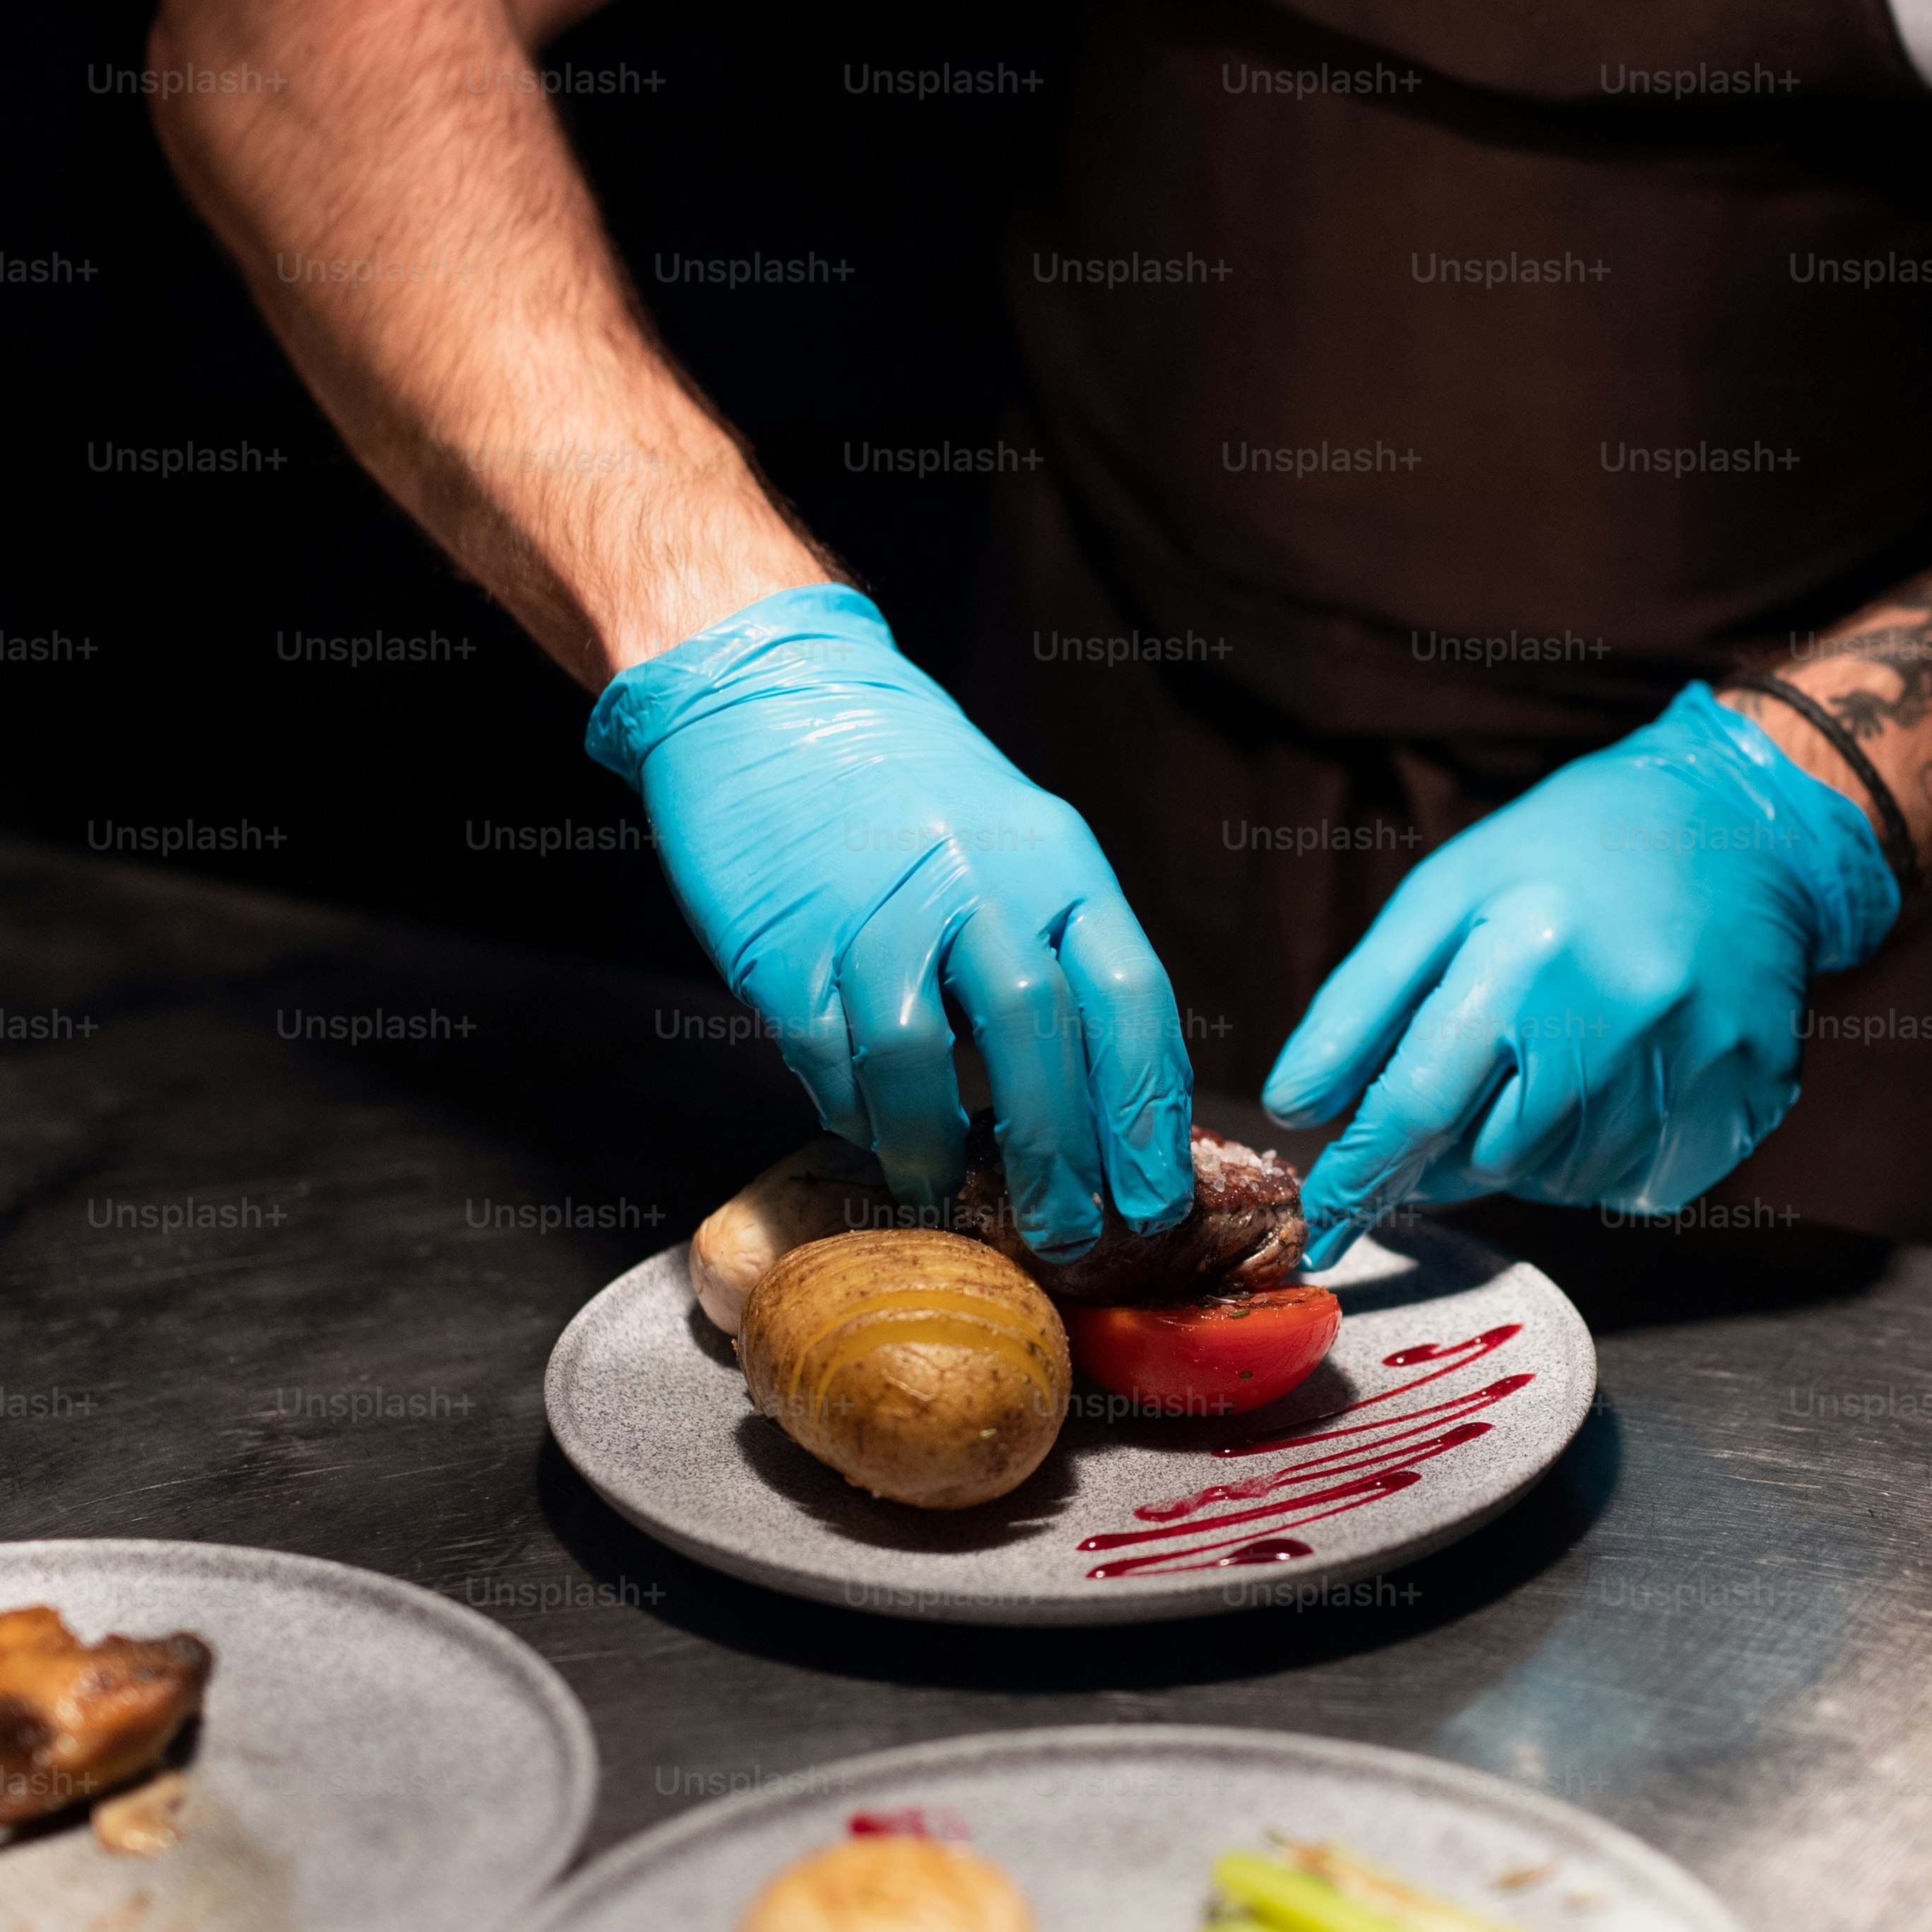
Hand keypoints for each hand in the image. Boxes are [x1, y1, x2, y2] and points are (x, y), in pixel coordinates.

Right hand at [588, 584, 1192, 1252]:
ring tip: (951, 1199)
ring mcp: (875, 908)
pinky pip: (829, 1052)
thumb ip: (1056, 948)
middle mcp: (976, 880)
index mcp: (1055, 861)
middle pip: (1041, 1038)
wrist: (773, 693)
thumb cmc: (907, 785)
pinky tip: (872, 1135)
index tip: (1158, 1198)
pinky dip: (855, 1111)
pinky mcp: (785, 940)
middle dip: (1064, 1159)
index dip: (1147, 1115)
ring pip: (921, 1056)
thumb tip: (1101, 1095)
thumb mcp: (1016, 841)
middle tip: (1073, 1238)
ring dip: (939, 1148)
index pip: (1130, 1000)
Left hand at [1260, 687, 1901, 1267]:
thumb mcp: (1446, 894)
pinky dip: (1599, 1159)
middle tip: (1444, 1105)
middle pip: (1486, 1158)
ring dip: (1521, 1152)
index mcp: (1529, 952)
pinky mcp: (1749, 1097)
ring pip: (1558, 1181)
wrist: (1741, 826)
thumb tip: (1293, 1109)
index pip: (1416, 1106)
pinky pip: (1637, 1186)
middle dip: (1440, 1156)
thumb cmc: (1569, 856)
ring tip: (1542, 1064)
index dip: (1358, 1174)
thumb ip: (1360, 1004)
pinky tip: (1609, 1085)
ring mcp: (1696, 1064)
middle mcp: (1619, 1015)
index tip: (1321, 1216)